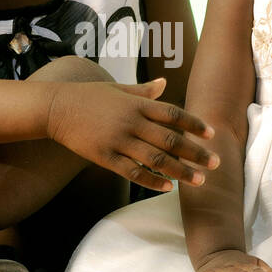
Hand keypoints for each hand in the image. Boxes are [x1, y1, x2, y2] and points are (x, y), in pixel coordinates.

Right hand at [46, 77, 219, 192]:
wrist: (56, 108)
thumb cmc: (89, 97)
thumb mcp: (118, 88)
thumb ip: (144, 91)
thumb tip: (164, 84)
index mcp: (136, 104)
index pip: (173, 114)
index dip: (194, 124)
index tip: (212, 134)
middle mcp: (131, 122)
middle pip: (170, 140)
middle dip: (196, 152)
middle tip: (216, 162)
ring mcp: (118, 141)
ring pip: (156, 159)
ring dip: (180, 171)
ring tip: (199, 180)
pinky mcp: (105, 157)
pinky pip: (132, 172)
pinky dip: (152, 180)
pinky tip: (168, 188)